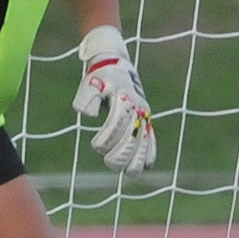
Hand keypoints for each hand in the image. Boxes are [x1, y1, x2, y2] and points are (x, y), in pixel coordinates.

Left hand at [71, 25, 156, 173]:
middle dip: (123, 153)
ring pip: (145, 139)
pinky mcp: (146, 119)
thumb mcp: (90, 83)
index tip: (96, 146)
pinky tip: (144, 167)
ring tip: (128, 172)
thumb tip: (87, 115)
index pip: (118, 121)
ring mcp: (144, 114)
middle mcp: (137, 107)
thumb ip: (86, 97)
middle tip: (109, 163)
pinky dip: (149, 152)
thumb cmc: (99, 77)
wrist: (116, 66)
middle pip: (134, 135)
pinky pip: (151, 137)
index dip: (108, 137)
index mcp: (124, 97)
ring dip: (138, 158)